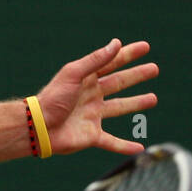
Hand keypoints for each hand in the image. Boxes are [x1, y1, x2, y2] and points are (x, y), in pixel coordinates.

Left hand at [36, 38, 158, 155]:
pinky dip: (125, 146)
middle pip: (119, 83)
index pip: (111, 63)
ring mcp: (93, 116)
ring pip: (120, 108)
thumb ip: (96, 60)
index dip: (128, 55)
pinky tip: (140, 147)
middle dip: (136, 76)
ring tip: (153, 99)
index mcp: (86, 80)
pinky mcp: (92, 136)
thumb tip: (116, 43)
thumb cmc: (52, 98)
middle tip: (154, 69)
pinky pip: (112, 142)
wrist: (38, 126)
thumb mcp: (74, 74)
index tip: (145, 47)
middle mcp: (91, 96)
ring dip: (136, 103)